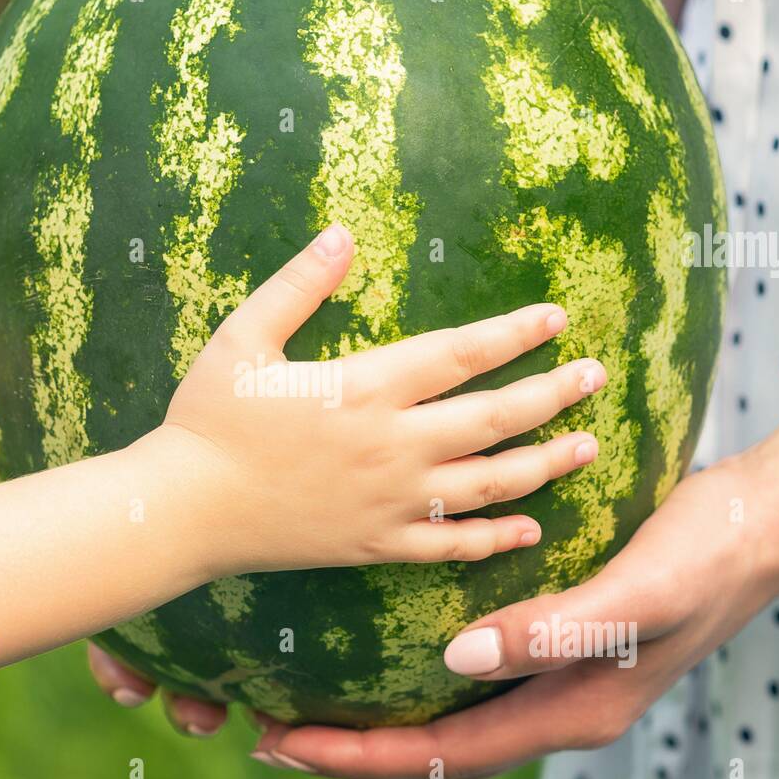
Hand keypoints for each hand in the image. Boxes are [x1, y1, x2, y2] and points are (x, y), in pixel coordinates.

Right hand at [91, 223, 607, 731]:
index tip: (555, 319)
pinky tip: (531, 529)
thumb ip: (297, 284)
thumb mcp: (243, 336)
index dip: (513, 334)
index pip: (459, 354)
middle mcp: (390, 446)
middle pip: (492, 418)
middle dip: (551, 394)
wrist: (184, 510)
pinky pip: (449, 546)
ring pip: (487, 484)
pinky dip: (494, 539)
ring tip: (587, 445)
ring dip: (543, 464)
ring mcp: (388, 501)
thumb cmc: (209, 419)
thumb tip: (342, 233)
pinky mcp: (375, 544)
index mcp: (363, 389)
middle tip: (594, 376)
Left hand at [248, 455, 778, 778]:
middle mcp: (553, 705)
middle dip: (351, 749)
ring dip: (377, 715)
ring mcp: (553, 677)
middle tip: (270, 728)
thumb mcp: (637, 592)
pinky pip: (469, 677)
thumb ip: (554, 630)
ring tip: (308, 697)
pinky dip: (416, 675)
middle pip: (434, 750)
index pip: (444, 757)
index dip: (361, 758)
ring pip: (447, 718)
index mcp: (568, 711)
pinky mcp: (552, 640)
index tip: (287, 743)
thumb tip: (457, 661)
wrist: (761, 522)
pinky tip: (382, 643)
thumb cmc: (706, 554)